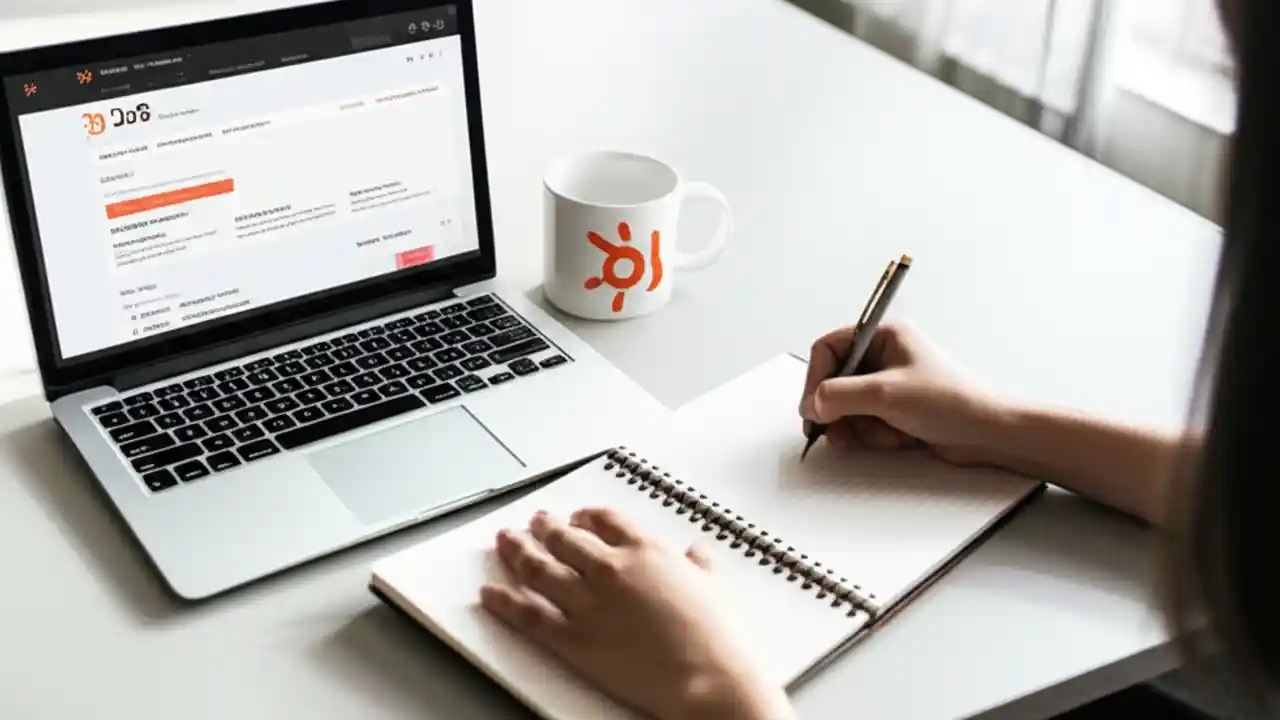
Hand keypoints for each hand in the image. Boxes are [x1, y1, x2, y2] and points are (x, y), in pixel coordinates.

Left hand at [480, 509, 792, 719]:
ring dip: (518, 552)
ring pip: (539, 568)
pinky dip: (504, 602)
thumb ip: (701, 565)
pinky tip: (490, 594)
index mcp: (645, 549)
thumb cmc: (716, 637)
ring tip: (505, 543)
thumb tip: (697, 554)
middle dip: (544, 528)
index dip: (585, 516)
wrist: (707, 679)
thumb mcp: (716, 586)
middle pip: (564, 538)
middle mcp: (610, 568)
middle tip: (534, 523)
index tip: (577, 518)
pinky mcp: (572, 638)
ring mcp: (586, 602)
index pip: (604, 519)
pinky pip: (528, 614)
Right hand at [799, 321, 1006, 464]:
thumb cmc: (953, 401)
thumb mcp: (886, 394)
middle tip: (833, 430)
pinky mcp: (896, 410)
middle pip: (835, 380)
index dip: (816, 377)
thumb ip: (840, 396)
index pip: (830, 348)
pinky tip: (896, 438)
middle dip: (836, 408)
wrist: (989, 433)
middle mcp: (885, 355)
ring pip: (847, 406)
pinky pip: (865, 422)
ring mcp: (890, 384)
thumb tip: (811, 404)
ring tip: (878, 435)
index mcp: (884, 335)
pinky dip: (873, 434)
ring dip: (856, 425)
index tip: (813, 406)